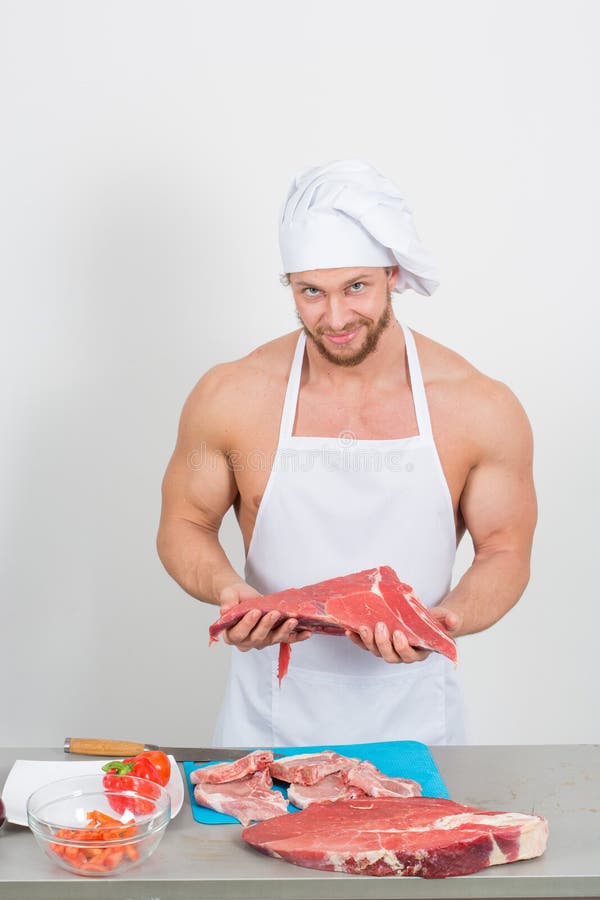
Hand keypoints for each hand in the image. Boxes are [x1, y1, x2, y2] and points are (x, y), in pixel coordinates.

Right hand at [218, 582, 310, 652]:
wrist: (243, 596)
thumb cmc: (235, 597)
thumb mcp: (228, 595)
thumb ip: (227, 602)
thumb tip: (225, 610)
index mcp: (231, 634)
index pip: (238, 634)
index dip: (247, 625)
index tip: (255, 612)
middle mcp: (246, 641)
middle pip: (257, 638)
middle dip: (267, 626)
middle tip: (275, 613)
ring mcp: (262, 640)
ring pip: (273, 639)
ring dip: (284, 631)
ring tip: (292, 621)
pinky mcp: (275, 636)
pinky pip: (286, 639)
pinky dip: (297, 636)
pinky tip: (306, 632)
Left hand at [345, 606, 460, 664]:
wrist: (421, 618)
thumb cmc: (432, 621)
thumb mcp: (443, 619)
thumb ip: (450, 619)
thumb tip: (454, 621)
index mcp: (418, 652)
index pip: (409, 656)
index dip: (403, 648)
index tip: (399, 634)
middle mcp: (401, 654)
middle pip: (390, 656)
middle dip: (383, 643)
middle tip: (380, 627)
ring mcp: (387, 649)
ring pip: (376, 651)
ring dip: (368, 641)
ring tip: (363, 627)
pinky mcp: (375, 643)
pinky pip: (364, 644)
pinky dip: (357, 638)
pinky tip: (350, 630)